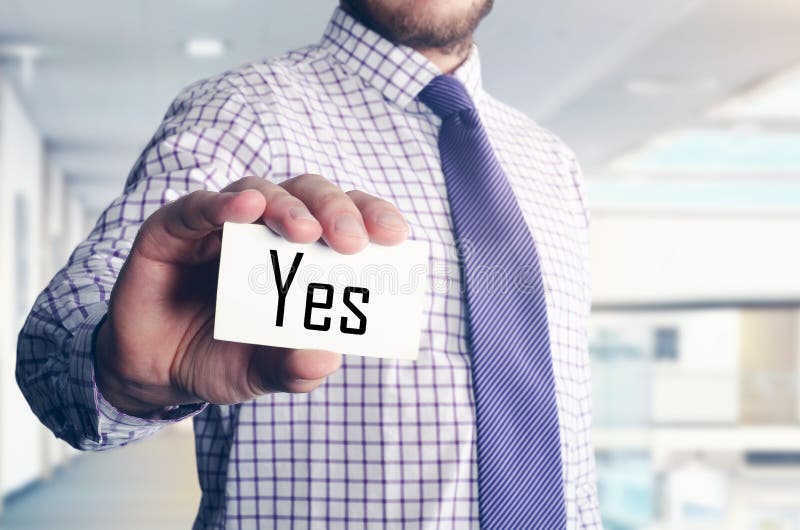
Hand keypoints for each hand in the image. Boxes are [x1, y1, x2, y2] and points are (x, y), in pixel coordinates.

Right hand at [94, 175, 408, 416]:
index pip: (344, 220)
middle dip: (336, 211)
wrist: (155, 372)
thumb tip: (327, 358)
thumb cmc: (220, 358)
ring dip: (287, 207)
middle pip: (310, 196)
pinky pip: (198, 206)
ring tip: (304, 232)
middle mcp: (265, 230)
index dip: (371, 218)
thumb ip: (294, 367)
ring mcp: (219, 225)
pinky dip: (223, 204)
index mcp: (299, 254)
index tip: (396, 236)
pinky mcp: (174, 228)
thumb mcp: (263, 371)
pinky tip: (245, 208)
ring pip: (261, 191)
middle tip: (351, 241)